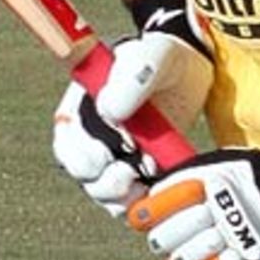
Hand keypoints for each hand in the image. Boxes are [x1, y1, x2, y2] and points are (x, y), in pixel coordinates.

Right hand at [51, 0, 213, 218]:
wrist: (191, 71)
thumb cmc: (162, 59)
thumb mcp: (150, 56)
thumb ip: (130, 78)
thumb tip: (110, 115)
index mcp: (80, 108)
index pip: (68, 143)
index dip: (87, 155)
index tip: (119, 150)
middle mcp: (90, 137)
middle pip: (82, 174)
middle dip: (104, 180)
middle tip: (132, 172)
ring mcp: (113, 158)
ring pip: (102, 192)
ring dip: (121, 195)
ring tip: (146, 180)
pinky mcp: (137, 174)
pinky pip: (128, 201)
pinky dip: (139, 203)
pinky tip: (156, 192)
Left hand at [127, 147, 259, 259]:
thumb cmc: (244, 175)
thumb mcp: (212, 164)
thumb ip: (182, 176)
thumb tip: (149, 191)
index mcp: (201, 184)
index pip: (156, 205)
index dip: (142, 214)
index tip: (140, 217)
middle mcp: (213, 210)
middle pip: (164, 237)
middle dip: (160, 239)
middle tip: (162, 239)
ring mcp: (227, 237)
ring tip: (181, 257)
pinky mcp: (241, 259)